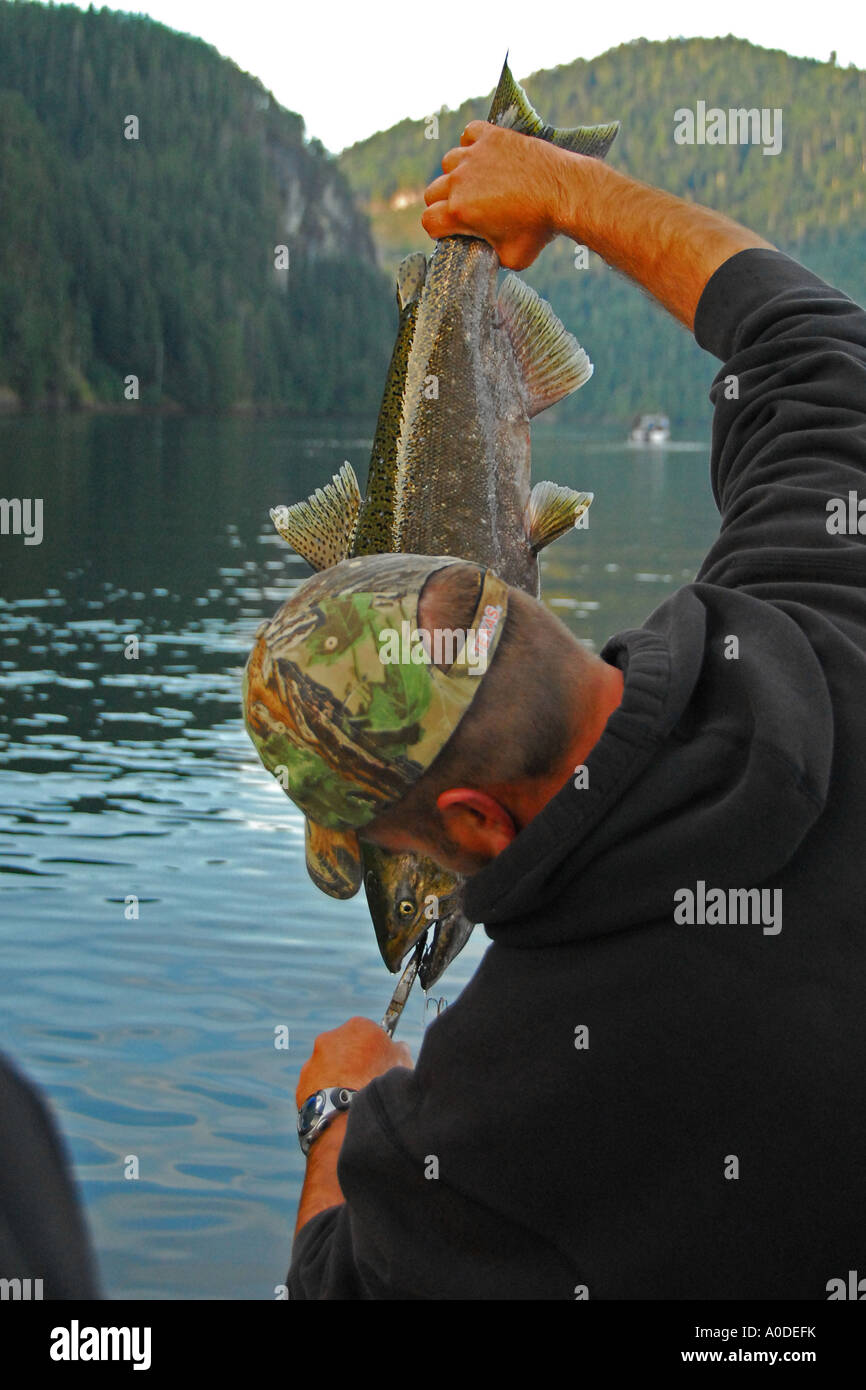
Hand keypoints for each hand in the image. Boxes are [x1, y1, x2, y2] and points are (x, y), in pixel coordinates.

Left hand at [295, 1016, 412, 1106]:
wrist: (348, 1115)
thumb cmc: (380, 1085)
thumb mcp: (403, 1062)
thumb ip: (399, 1050)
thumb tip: (398, 1048)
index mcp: (358, 1026)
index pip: (368, 1032)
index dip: (375, 1049)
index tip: (380, 1064)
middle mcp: (331, 1038)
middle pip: (344, 1048)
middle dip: (353, 1062)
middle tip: (366, 1083)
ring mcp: (313, 1061)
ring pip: (328, 1068)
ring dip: (338, 1079)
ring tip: (352, 1100)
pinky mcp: (302, 1083)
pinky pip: (316, 1088)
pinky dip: (326, 1096)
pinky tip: (338, 1109)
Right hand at [421, 121, 569, 268]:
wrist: (566, 193)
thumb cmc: (539, 229)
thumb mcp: (511, 259)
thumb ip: (489, 254)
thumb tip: (485, 252)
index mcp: (460, 211)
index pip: (429, 221)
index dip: (438, 230)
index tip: (453, 231)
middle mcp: (461, 180)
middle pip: (432, 192)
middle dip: (444, 204)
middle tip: (466, 210)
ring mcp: (475, 155)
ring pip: (449, 163)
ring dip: (457, 174)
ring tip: (477, 182)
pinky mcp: (492, 137)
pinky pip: (469, 134)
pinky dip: (473, 144)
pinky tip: (485, 156)